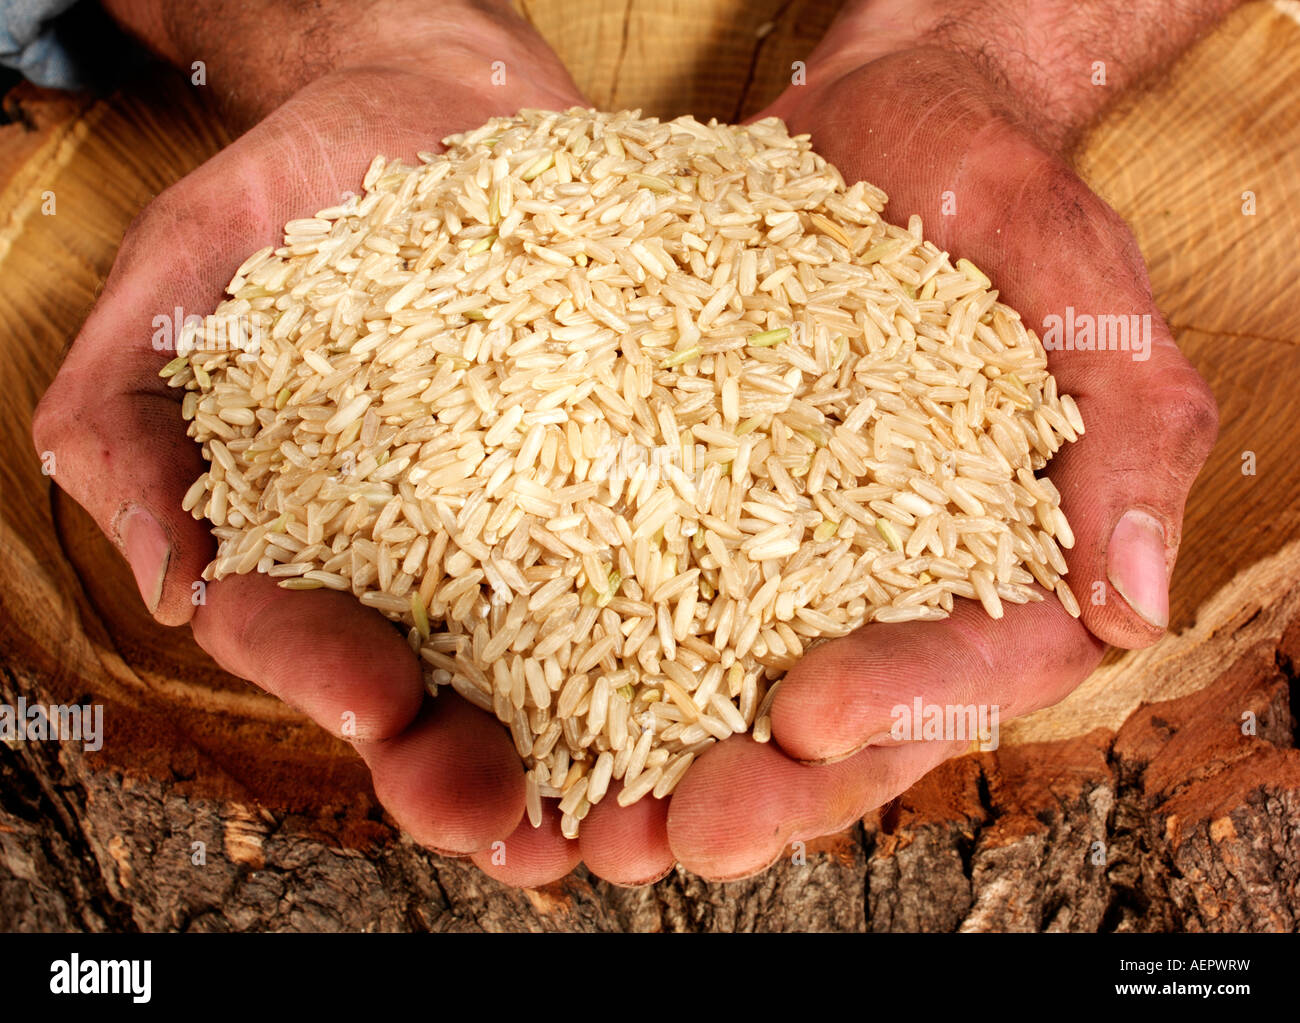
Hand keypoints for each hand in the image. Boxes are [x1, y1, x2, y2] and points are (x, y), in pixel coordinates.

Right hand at [31, 1, 628, 882]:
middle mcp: (426, 552)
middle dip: (472, 766)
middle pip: (439, 685)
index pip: (303, 634)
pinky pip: (664, 537)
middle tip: (521, 832)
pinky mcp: (623, 460)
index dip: (327, 680)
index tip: (378, 709)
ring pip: (560, 650)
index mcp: (310, 535)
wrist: (429, 98)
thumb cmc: (290, 185)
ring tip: (640, 806)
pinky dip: (695, 607)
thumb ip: (127, 423)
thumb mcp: (175, 278)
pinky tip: (735, 660)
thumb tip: (173, 581)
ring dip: (597, 742)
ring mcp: (534, 512)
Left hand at [651, 1, 1224, 878]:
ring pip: (728, 688)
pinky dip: (588, 656)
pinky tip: (520, 700)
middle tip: (670, 839)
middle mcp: (883, 581)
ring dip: (654, 767)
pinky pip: (644, 588)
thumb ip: (1132, 431)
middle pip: (837, 722)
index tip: (807, 718)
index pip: (966, 667)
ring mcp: (783, 550)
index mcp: (996, 559)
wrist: (884, 125)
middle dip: (758, 791)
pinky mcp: (695, 500)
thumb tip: (1137, 602)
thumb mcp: (1082, 288)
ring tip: (577, 824)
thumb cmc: (998, 194)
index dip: (897, 705)